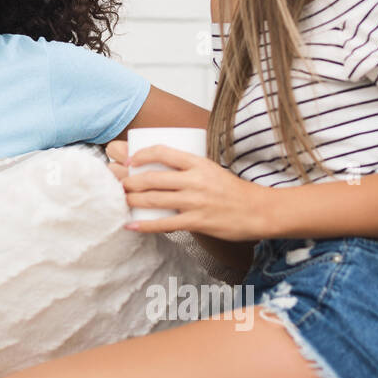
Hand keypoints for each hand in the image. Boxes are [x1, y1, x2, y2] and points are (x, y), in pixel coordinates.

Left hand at [105, 140, 271, 241]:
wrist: (259, 211)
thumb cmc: (233, 191)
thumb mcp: (211, 170)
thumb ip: (189, 168)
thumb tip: (161, 169)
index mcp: (198, 163)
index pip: (163, 152)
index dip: (142, 154)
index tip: (129, 160)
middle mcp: (195, 180)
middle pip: (152, 177)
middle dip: (129, 181)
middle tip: (118, 183)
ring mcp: (195, 201)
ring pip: (154, 199)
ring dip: (132, 200)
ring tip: (120, 200)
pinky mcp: (197, 221)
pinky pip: (165, 223)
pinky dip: (145, 224)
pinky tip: (131, 224)